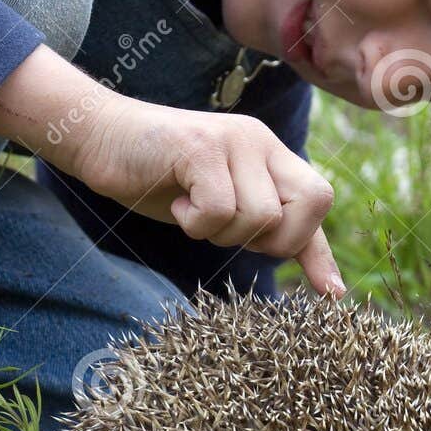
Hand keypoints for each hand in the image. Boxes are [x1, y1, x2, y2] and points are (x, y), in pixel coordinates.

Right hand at [76, 96, 344, 297]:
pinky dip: (196, 222)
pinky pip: (220, 209)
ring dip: (221, 232)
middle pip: (308, 207)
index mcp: (271, 155)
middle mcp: (261, 141)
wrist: (101, 137)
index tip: (327, 294)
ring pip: (261, 215)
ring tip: (193, 210)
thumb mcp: (222, 206)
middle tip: (228, 231)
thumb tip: (328, 287)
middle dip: (272, 241)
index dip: (318, 250)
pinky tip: (178, 201)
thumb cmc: (162, 179)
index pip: (319, 201)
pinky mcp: (201, 147)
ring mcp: (234, 140)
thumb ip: (268, 228)